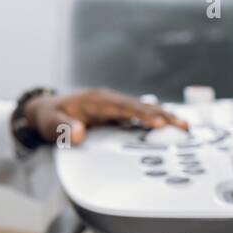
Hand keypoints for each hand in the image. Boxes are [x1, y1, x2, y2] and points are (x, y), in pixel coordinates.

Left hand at [23, 87, 187, 145]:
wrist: (46, 110)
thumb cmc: (49, 116)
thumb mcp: (51, 124)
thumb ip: (63, 129)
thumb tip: (80, 133)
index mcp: (96, 100)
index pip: (124, 107)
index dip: (142, 114)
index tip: (159, 123)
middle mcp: (109, 100)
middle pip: (140, 106)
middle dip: (163, 115)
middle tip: (183, 126)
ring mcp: (114, 105)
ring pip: (143, 109)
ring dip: (164, 117)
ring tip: (185, 127)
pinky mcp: (116, 113)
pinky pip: (139, 115)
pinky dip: (156, 120)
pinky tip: (171, 128)